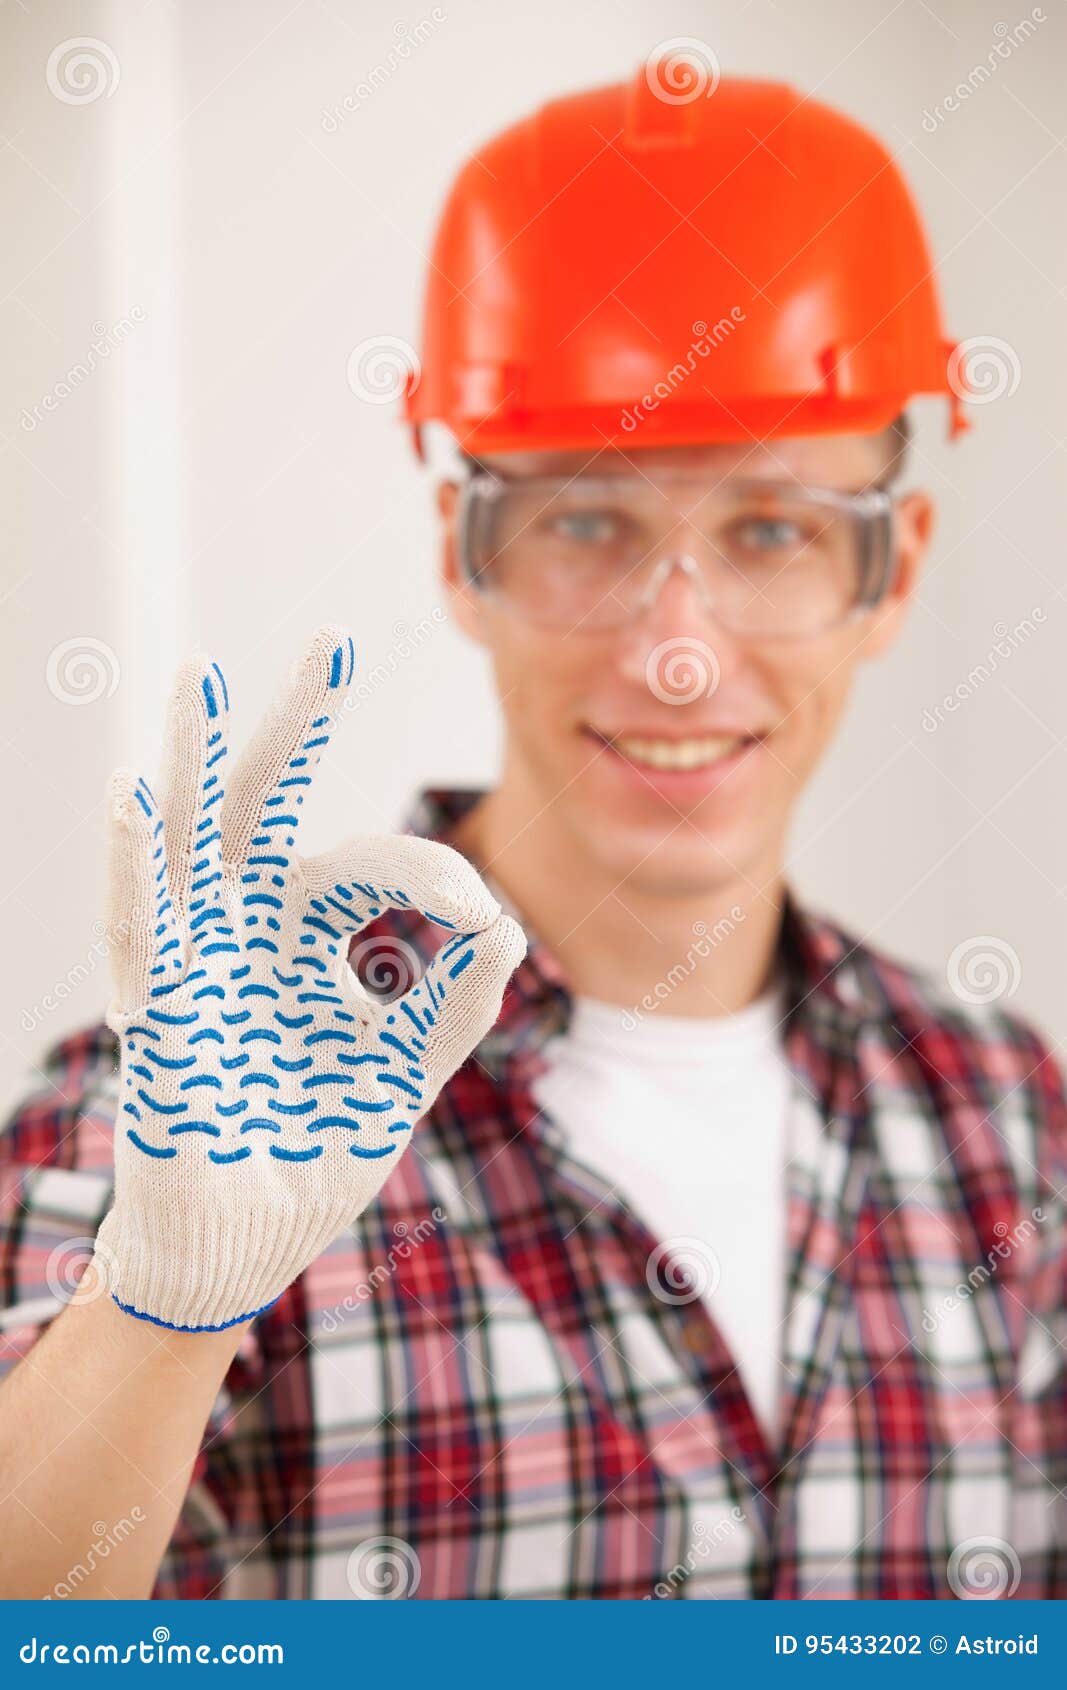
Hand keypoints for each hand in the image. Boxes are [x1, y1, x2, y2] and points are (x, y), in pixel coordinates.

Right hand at [93, 627, 524, 1330]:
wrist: (242, 1249)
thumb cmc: (313, 1152)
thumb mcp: (402, 1074)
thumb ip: (453, 1006)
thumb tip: (513, 929)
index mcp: (309, 940)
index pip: (372, 866)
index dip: (436, 876)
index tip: (490, 926)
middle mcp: (249, 930)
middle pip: (270, 806)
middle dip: (297, 725)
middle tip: (332, 641)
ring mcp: (198, 960)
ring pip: (193, 839)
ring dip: (192, 759)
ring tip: (196, 676)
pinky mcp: (158, 1007)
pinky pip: (139, 926)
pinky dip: (138, 863)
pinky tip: (137, 796)